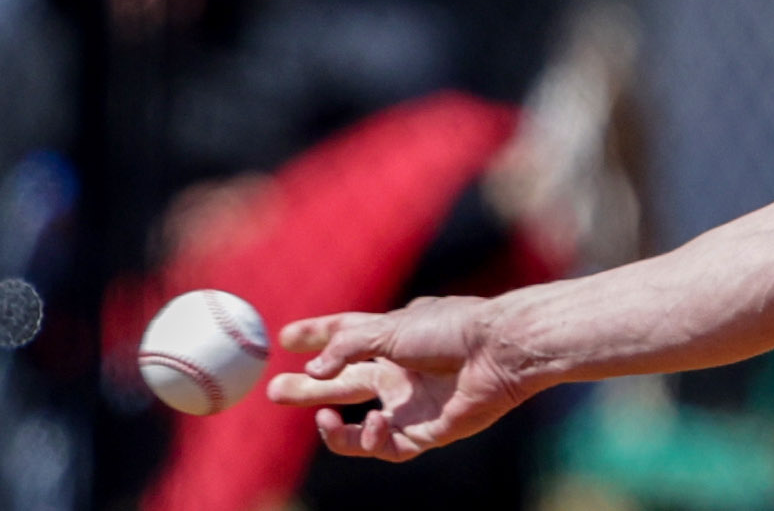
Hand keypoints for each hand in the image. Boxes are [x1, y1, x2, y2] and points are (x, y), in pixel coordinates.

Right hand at [266, 296, 541, 461]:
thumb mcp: (389, 327)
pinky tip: (374, 422)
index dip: (317, 336)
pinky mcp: (423, 432)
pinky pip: (384, 447)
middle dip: (308, 389)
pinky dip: (369, 439)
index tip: (285, 337)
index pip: (345, 336)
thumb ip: (346, 347)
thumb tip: (314, 371)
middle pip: (342, 385)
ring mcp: (410, 404)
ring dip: (331, 428)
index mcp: (393, 338)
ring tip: (319, 416)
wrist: (498, 352)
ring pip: (357, 424)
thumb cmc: (450, 329)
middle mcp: (398, 372)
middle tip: (273, 391)